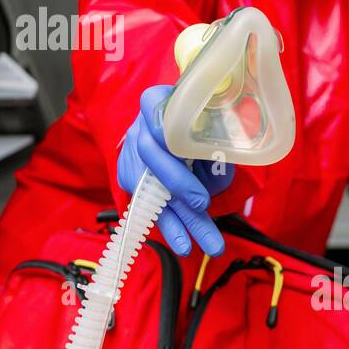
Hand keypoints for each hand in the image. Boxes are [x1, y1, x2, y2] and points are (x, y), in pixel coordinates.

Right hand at [117, 85, 234, 257]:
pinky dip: (167, 222)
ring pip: (147, 189)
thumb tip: (220, 174)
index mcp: (158, 102)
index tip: (186, 147)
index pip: (153, 107)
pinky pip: (145, 203)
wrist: (172, 124)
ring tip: (188, 246)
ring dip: (171, 219)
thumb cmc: (198, 123)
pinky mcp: (128, 177)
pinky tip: (182, 239)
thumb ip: (216, 144)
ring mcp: (131, 153)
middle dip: (176, 182)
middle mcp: (140, 127)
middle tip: (201, 204)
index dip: (166, 128)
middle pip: (150, 154)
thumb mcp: (211, 124)